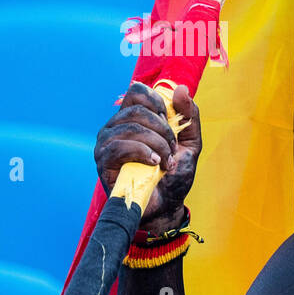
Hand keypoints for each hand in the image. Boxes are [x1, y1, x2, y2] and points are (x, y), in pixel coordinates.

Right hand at [94, 82, 201, 230]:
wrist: (167, 206)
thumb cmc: (174, 174)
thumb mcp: (190, 143)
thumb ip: (189, 116)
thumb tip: (180, 88)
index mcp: (133, 118)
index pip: (137, 91)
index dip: (158, 102)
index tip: (170, 122)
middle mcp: (116, 127)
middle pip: (138, 109)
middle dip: (164, 130)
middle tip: (172, 150)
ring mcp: (106, 143)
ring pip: (131, 127)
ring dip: (157, 145)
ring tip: (165, 162)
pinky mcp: (103, 162)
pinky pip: (119, 147)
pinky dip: (143, 153)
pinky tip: (154, 164)